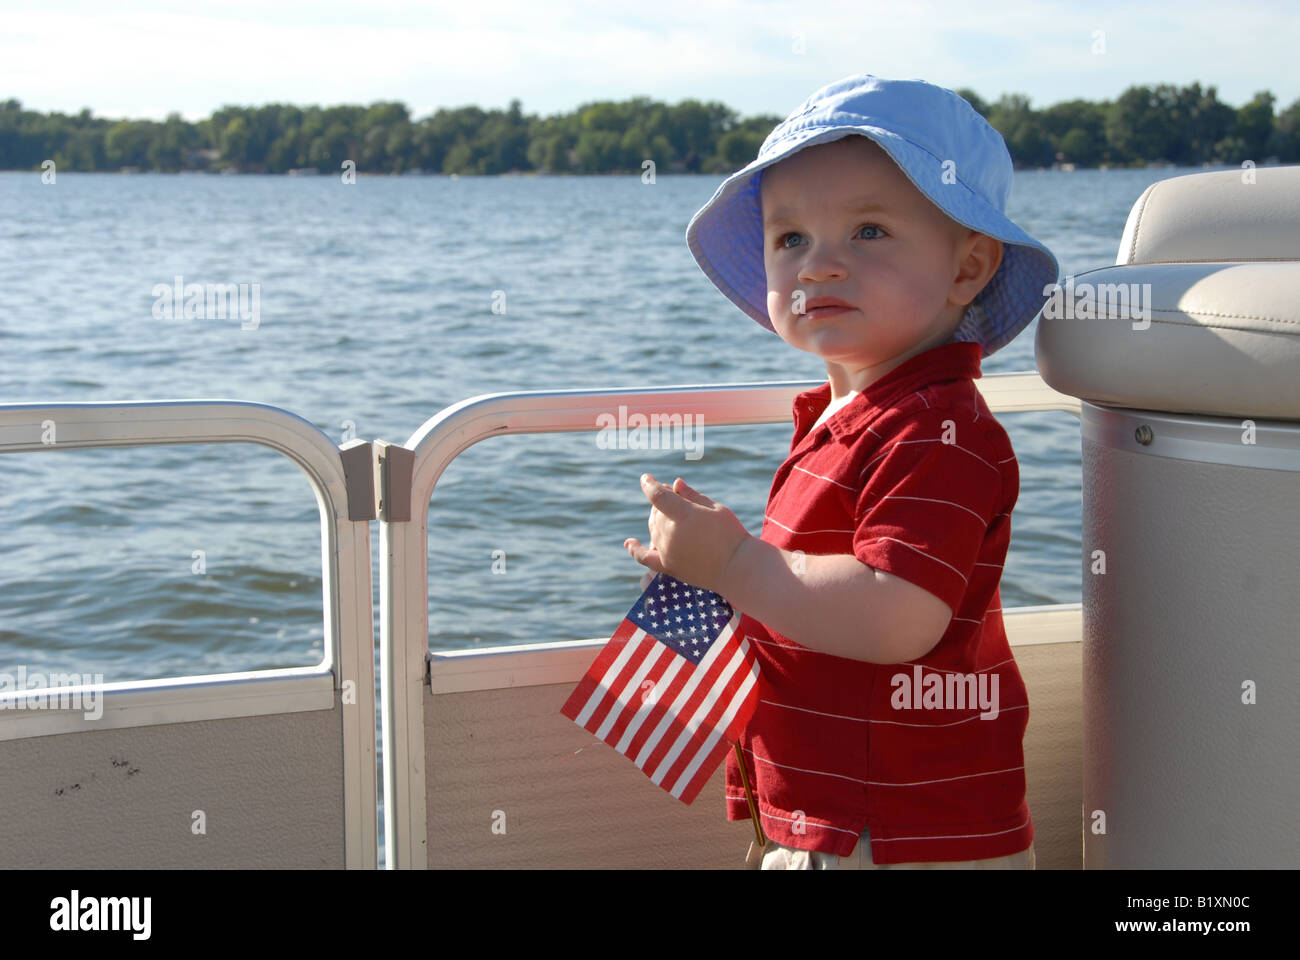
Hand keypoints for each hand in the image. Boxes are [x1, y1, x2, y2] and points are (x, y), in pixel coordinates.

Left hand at [623, 473, 751, 593]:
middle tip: (674, 496)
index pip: (658, 495)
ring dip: (658, 518)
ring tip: (672, 515)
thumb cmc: (731, 534)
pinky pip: (644, 557)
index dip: (649, 484)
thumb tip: (675, 483)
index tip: (645, 477)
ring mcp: (667, 551)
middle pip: (656, 512)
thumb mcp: (715, 508)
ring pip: (653, 528)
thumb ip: (692, 495)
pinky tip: (628, 542)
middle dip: (662, 501)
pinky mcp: (668, 566)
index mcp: (684, 515)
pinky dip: (634, 549)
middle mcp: (670, 533)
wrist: (737, 568)